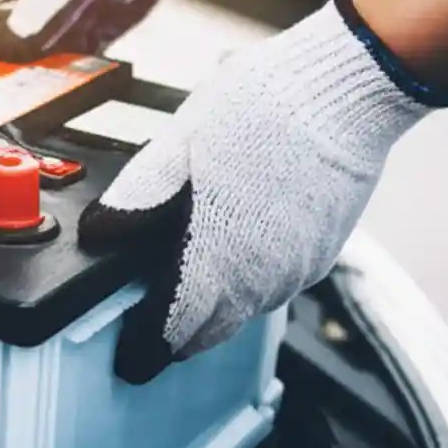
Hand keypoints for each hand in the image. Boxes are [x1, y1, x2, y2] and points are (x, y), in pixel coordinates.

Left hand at [78, 0, 447, 383]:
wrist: (347, 90)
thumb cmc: (261, 110)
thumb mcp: (178, 144)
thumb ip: (138, 197)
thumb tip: (100, 233)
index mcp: (217, 257)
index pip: (173, 331)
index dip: (145, 348)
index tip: (129, 357)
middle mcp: (261, 277)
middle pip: (210, 331)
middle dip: (177, 333)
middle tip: (150, 323)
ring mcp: (297, 269)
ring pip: (244, 310)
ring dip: (213, 306)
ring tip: (183, 285)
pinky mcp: (321, 253)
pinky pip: (274, 285)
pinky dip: (247, 281)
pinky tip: (233, 248)